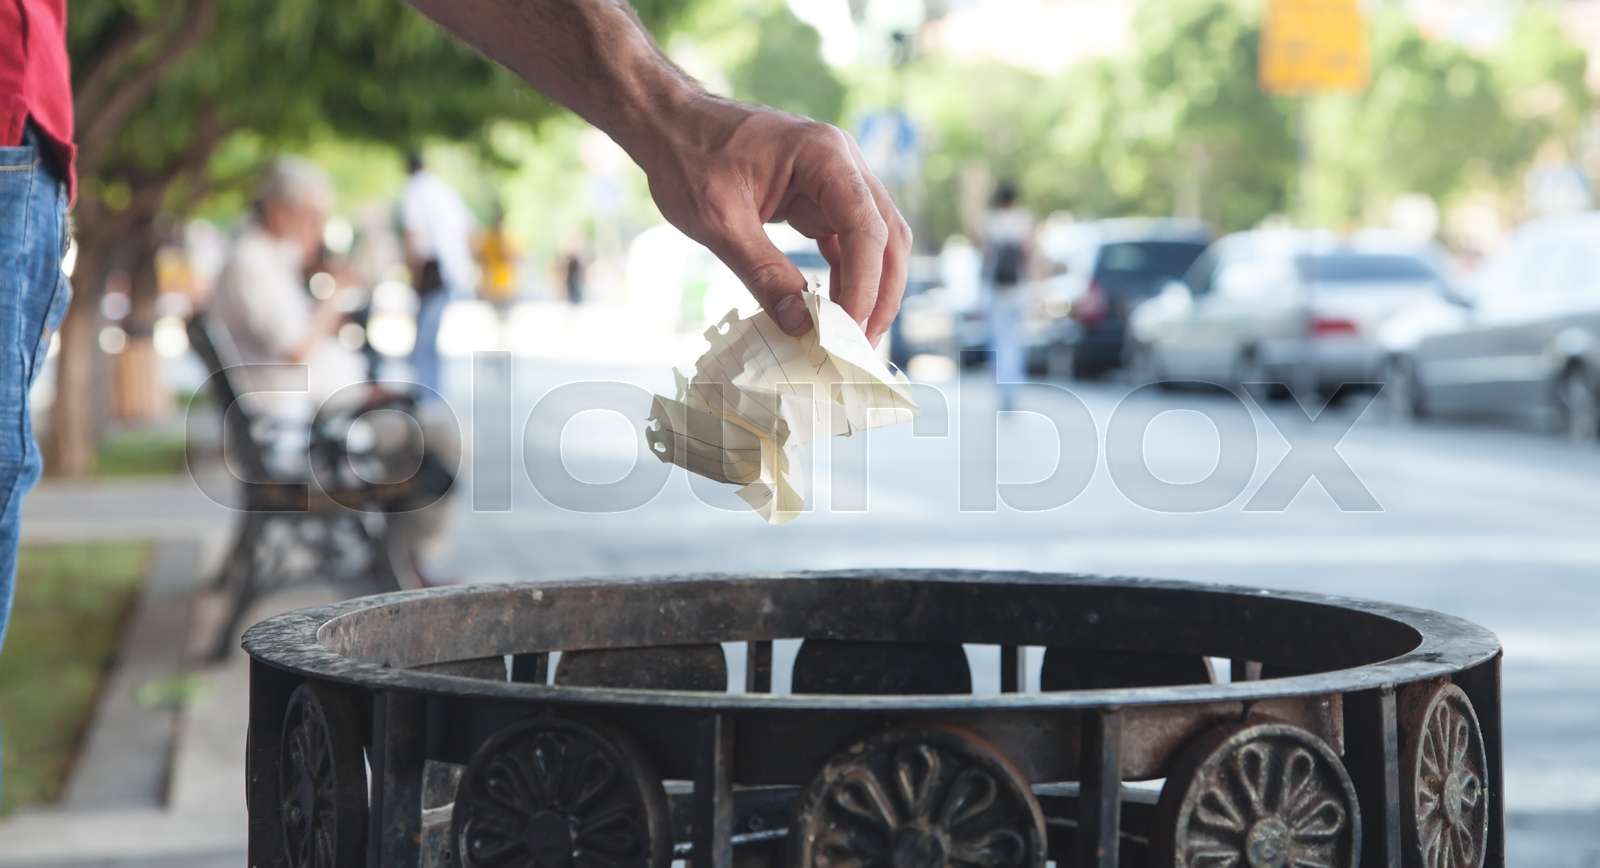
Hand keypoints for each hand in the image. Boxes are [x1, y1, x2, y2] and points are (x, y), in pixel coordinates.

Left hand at [633, 96, 911, 342]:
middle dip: (881, 292)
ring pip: (874, 239)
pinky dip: (846, 275)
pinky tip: (833, 310)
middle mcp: (842, 161)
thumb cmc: (687, 158)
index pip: (865, 228)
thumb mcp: (719, 222)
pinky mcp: (819, 195)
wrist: (668, 123)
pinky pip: (847, 239)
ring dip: (870, 287)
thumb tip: (801, 326)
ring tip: (852, 336)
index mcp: (824, 155)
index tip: (849, 331)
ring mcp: (834, 177)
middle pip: (887, 235)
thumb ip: (763, 273)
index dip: (864, 285)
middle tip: (863, 345)